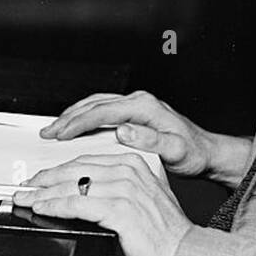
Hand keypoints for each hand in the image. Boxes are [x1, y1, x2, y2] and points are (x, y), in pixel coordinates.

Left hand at [11, 153, 191, 255]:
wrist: (185, 255)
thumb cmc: (166, 234)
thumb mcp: (145, 199)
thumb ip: (120, 188)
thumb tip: (88, 191)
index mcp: (134, 164)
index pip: (85, 162)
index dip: (59, 170)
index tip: (42, 177)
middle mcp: (129, 172)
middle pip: (75, 171)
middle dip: (45, 179)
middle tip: (25, 187)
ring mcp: (124, 189)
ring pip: (72, 187)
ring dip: (44, 194)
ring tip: (27, 199)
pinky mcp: (119, 210)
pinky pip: (77, 204)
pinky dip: (55, 206)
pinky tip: (43, 209)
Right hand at [40, 90, 248, 184]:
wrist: (208, 152)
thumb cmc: (194, 153)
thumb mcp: (175, 150)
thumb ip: (150, 140)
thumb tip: (125, 131)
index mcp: (145, 107)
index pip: (103, 111)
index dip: (78, 122)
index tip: (61, 133)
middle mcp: (140, 102)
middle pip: (94, 104)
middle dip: (68, 118)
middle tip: (48, 132)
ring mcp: (137, 105)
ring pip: (96, 104)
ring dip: (74, 115)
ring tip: (55, 128)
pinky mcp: (136, 113)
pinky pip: (103, 109)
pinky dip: (85, 116)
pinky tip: (76, 125)